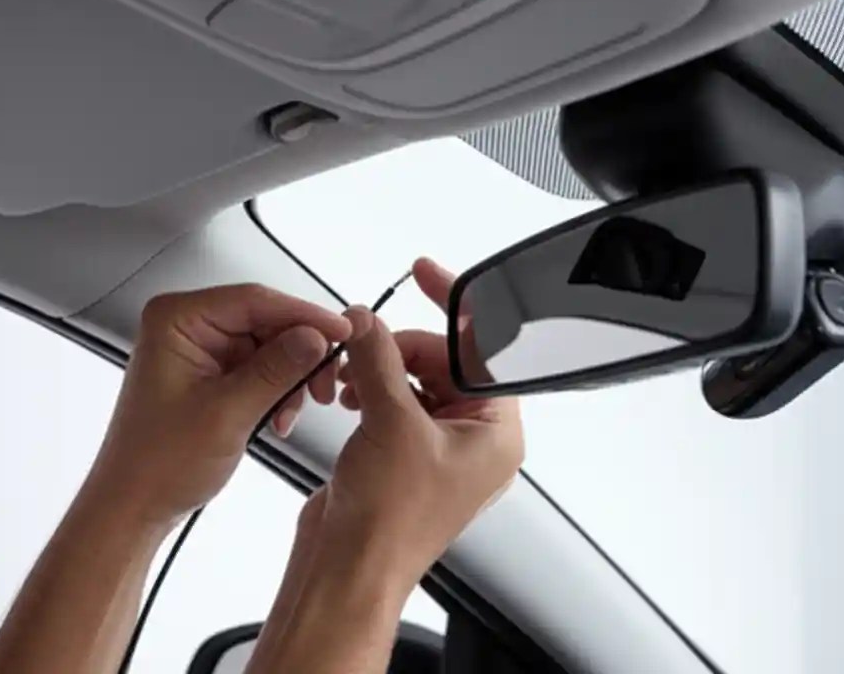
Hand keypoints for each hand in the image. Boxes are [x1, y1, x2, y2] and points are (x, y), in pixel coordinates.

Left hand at [84, 285, 351, 527]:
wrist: (134, 506)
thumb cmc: (159, 464)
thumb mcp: (228, 413)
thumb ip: (276, 370)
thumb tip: (316, 337)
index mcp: (177, 320)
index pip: (255, 300)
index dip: (304, 315)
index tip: (344, 333)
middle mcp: (186, 326)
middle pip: (266, 322)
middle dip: (299, 356)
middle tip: (324, 388)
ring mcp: (199, 350)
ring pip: (268, 347)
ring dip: (289, 380)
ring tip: (289, 416)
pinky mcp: (209, 374)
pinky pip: (259, 369)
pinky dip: (277, 392)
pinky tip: (278, 420)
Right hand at [323, 258, 524, 582]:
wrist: (348, 569)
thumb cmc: (390, 523)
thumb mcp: (391, 422)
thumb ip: (378, 358)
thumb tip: (367, 321)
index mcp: (497, 431)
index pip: (484, 349)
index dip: (453, 307)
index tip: (426, 274)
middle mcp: (473, 439)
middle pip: (443, 360)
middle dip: (399, 344)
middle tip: (362, 336)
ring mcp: (437, 449)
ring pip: (414, 379)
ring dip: (379, 367)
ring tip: (348, 372)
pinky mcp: (404, 457)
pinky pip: (394, 403)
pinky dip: (369, 389)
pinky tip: (346, 391)